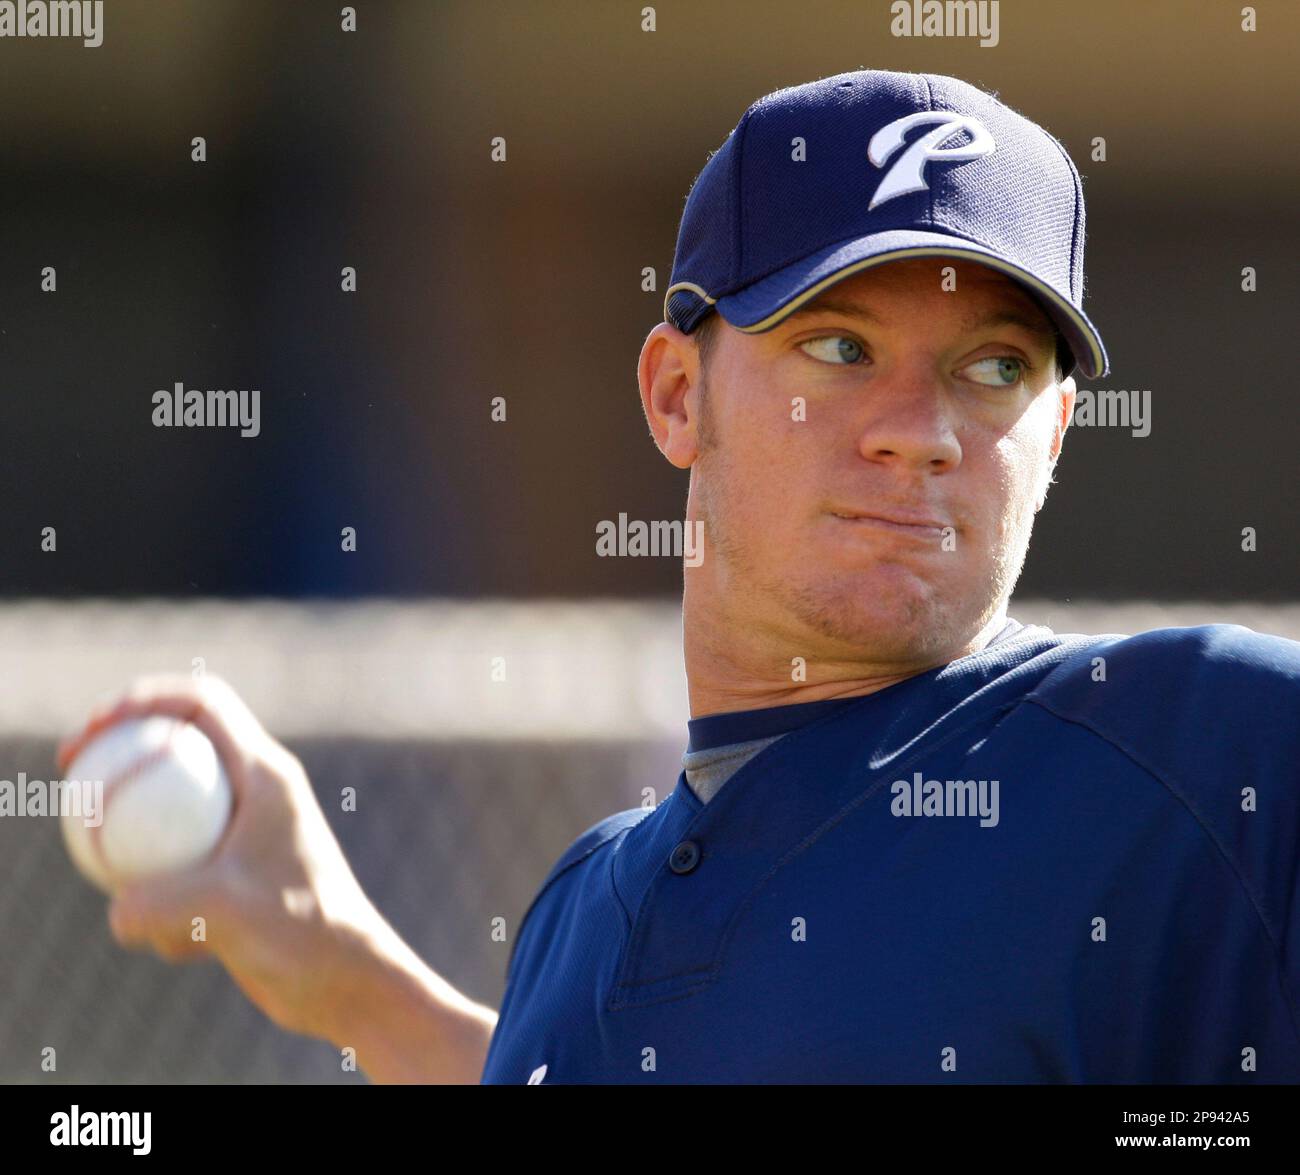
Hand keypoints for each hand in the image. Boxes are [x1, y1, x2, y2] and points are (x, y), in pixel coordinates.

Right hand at [57, 673, 384, 1042]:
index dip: (141, 698)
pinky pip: (173, 873)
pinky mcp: (231, 873)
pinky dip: (163, 909)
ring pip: (166, 818)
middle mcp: (255, 792)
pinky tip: (188, 952)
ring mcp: (241, 832)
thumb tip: (115, 908)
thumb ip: (163, 904)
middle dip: (120, 754)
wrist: (345, 980)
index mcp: (265, 774)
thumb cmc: (304, 934)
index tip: (92, 729)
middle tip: (72, 777)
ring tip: (147, 908)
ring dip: (142, 863)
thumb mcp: (227, 915)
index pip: (200, 704)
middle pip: (175, 744)